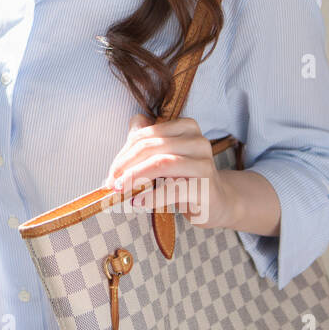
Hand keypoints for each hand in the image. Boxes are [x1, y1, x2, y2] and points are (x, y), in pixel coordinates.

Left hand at [103, 113, 236, 228]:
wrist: (217, 203)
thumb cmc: (185, 178)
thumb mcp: (165, 156)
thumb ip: (147, 140)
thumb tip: (131, 126)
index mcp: (186, 127)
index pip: (146, 135)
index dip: (124, 152)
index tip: (111, 172)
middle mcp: (198, 141)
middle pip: (152, 147)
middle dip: (126, 165)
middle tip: (111, 182)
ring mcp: (204, 163)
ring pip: (162, 163)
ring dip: (135, 177)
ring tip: (120, 190)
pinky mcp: (206, 187)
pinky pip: (173, 189)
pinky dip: (151, 196)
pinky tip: (137, 202)